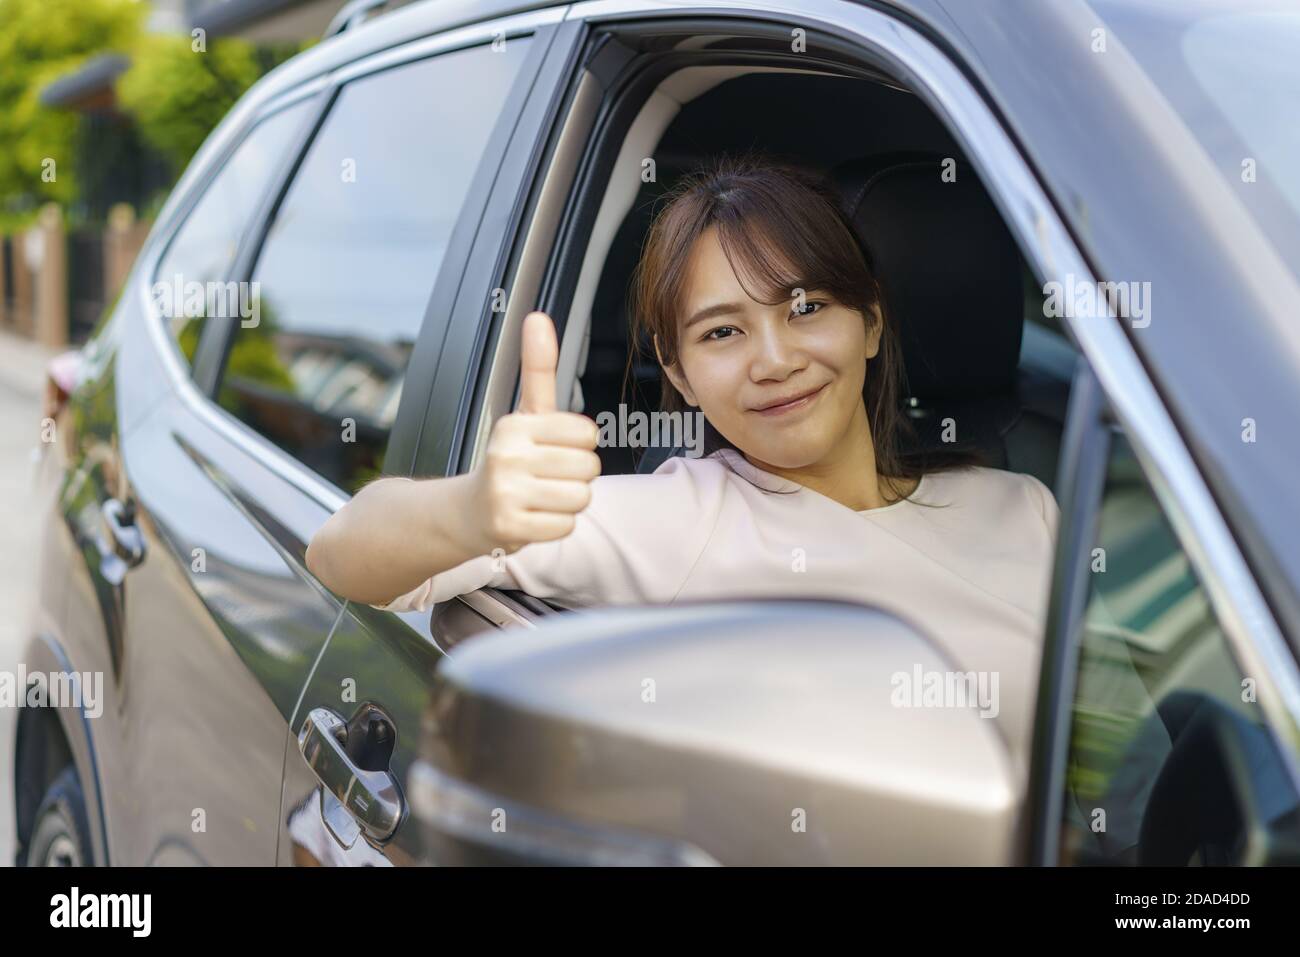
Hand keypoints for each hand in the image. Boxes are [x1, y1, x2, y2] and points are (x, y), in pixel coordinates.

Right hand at [470, 311, 601, 552]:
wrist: (468, 512)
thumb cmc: (510, 459)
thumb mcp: (525, 412)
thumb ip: (538, 367)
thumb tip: (537, 317)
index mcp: (515, 426)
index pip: (587, 434)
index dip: (579, 445)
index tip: (554, 449)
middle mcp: (507, 457)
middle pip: (588, 468)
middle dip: (576, 475)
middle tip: (547, 477)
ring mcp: (506, 494)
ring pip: (580, 498)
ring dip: (568, 502)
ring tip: (541, 497)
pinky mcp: (510, 528)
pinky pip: (566, 526)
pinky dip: (556, 525)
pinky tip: (534, 517)